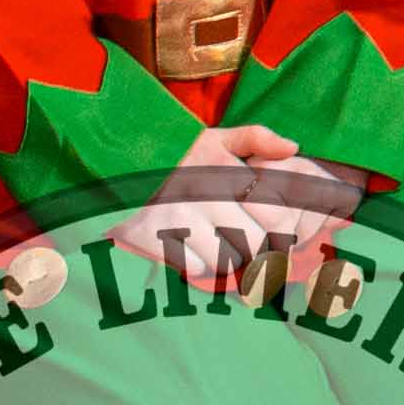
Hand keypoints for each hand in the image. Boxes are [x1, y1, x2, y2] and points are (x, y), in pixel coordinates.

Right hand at [113, 122, 357, 290]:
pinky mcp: (151, 238)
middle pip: (255, 244)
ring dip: (225, 256)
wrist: (111, 165)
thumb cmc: (172, 154)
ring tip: (212, 239)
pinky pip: (193, 267)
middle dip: (255, 246)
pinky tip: (186, 246)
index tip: (276, 234)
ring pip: (226, 259)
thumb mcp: (212, 137)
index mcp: (224, 169)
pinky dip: (195, 264)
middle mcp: (204, 193)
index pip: (277, 218)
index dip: (282, 232)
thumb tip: (292, 148)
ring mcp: (176, 218)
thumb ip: (256, 138)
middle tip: (243, 238)